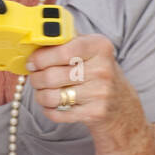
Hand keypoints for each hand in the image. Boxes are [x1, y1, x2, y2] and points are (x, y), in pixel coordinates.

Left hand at [28, 35, 142, 142]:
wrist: (122, 103)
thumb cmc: (97, 71)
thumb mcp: (89, 49)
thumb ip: (65, 41)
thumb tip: (33, 41)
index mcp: (99, 47)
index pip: (62, 51)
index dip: (40, 58)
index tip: (32, 62)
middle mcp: (102, 69)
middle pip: (51, 75)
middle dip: (35, 78)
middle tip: (35, 77)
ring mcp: (100, 93)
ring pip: (51, 96)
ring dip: (40, 95)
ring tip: (42, 91)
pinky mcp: (95, 113)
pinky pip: (57, 113)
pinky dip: (48, 109)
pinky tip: (53, 104)